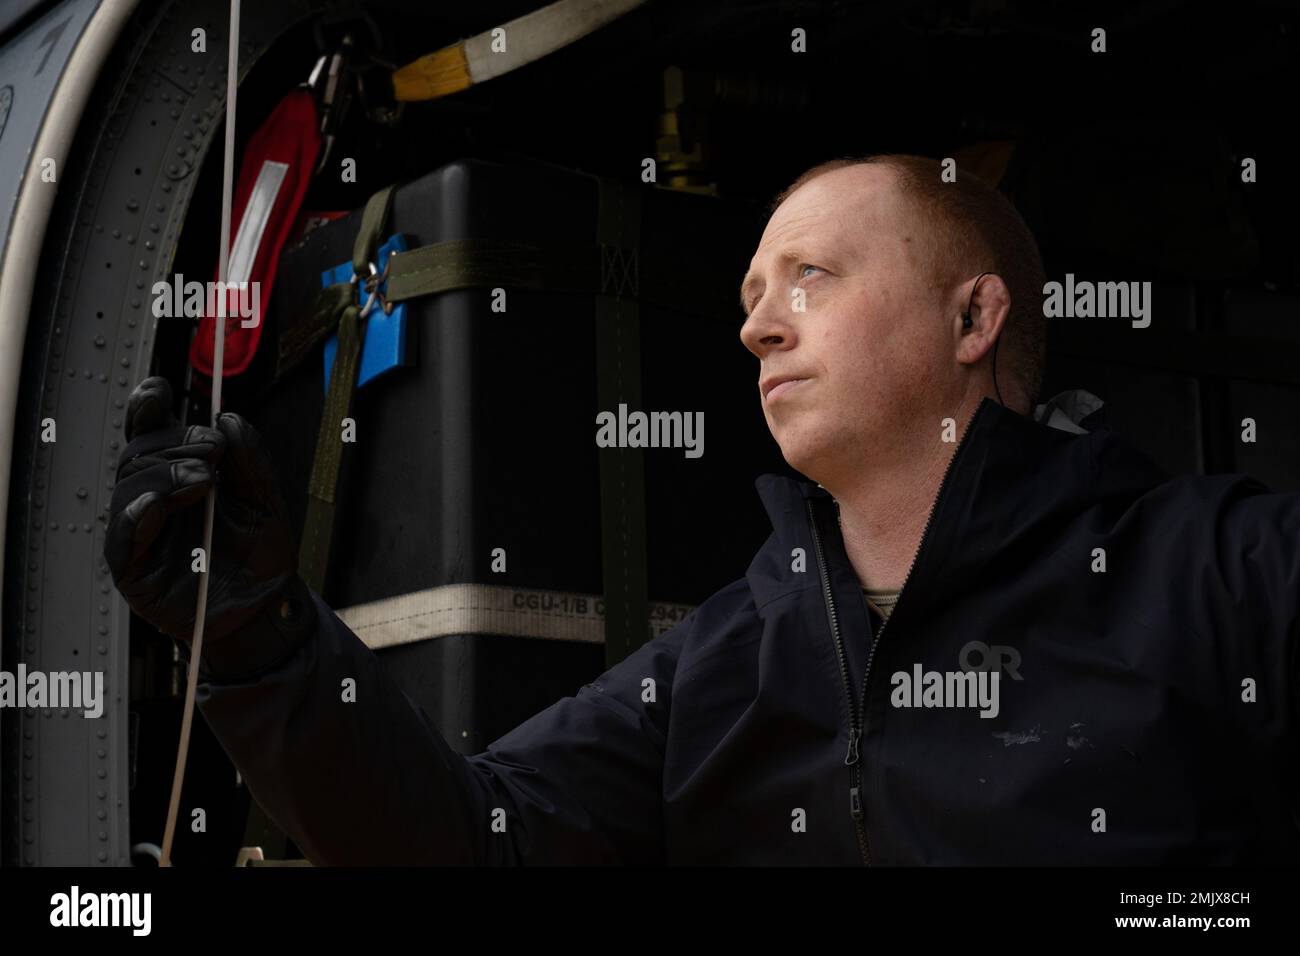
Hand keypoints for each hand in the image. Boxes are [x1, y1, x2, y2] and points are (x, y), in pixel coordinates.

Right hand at [104, 376, 296, 642]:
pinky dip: (138, 513)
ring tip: (203, 479)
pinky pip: (123, 535)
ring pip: (130, 486)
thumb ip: (250, 460)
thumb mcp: (266, 500)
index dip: (149, 406)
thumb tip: (231, 417)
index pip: (152, 431)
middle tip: (213, 450)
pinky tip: (156, 502)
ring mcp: (139, 530)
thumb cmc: (260, 554)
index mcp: (178, 474)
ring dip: (164, 473)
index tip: (161, 389)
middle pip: (140, 451)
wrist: (266, 607)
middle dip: (175, 442)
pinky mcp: (132, 566)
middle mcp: (153, 496)